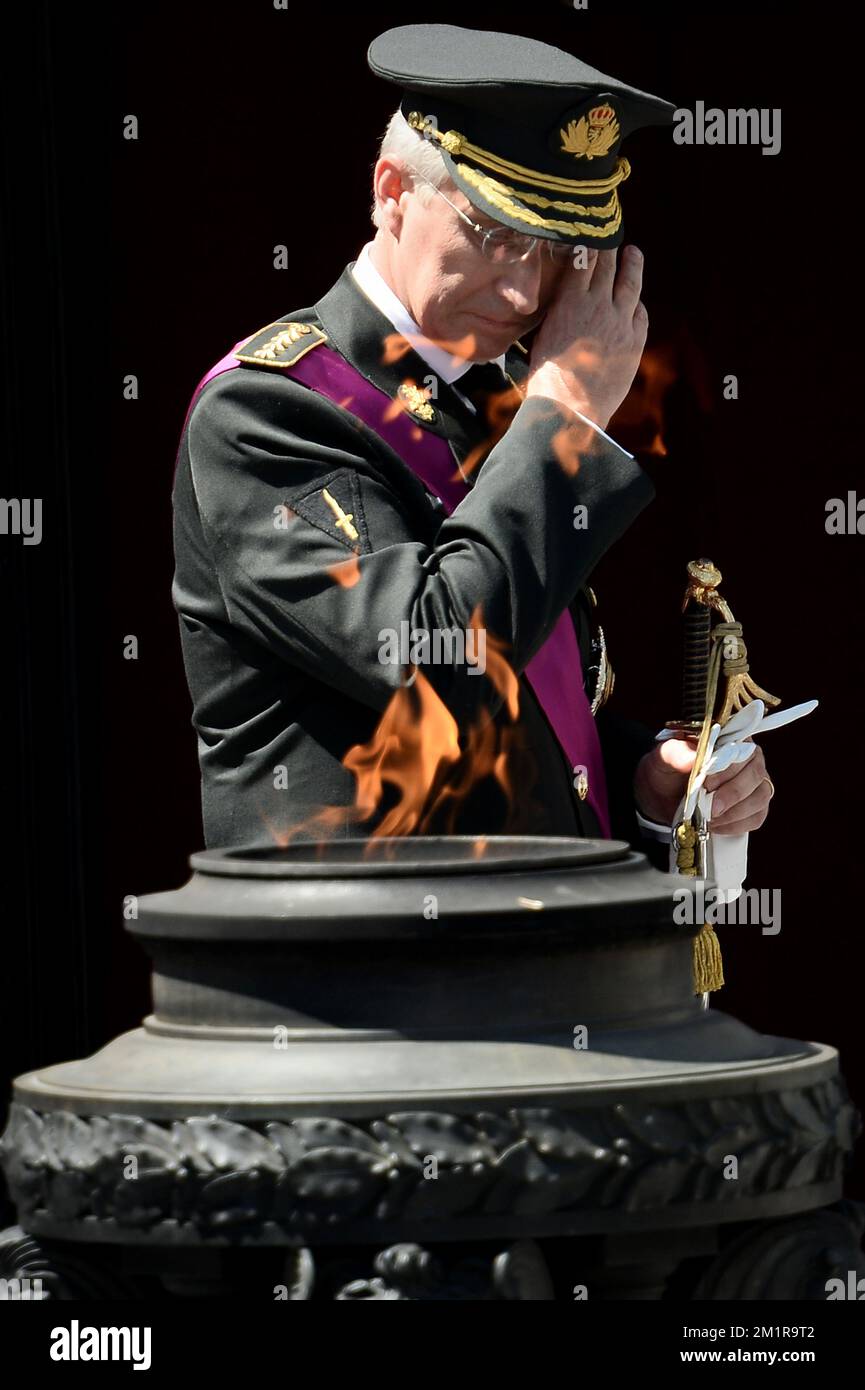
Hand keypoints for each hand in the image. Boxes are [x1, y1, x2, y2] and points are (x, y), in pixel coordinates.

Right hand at [524, 244, 647, 430]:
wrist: (570, 408)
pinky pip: (641, 314)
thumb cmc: (548, 378)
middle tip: (612, 238)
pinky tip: (636, 301)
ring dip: (633, 264)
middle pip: (608, 266)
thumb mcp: (543, 336)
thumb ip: (558, 313)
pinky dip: (638, 304)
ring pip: (631, 283)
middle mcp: (599, 305)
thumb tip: (565, 302)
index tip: (590, 238)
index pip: (583, 262)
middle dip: (610, 250)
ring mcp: (621, 322)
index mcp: (571, 302)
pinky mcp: (635, 341)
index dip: (588, 247)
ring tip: (634, 253)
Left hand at [634, 737, 773, 834]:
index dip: (727, 770)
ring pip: (760, 797)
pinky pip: (756, 817)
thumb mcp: (663, 758)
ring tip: (710, 818)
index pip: (742, 751)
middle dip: (732, 794)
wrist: (662, 796)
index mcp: (730, 739)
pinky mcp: (754, 806)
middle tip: (710, 807)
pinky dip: (737, 825)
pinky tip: (716, 825)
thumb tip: (692, 758)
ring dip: (735, 812)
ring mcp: (755, 783)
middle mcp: (749, 759)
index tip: (707, 783)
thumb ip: (675, 754)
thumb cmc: (668, 770)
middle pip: (756, 775)